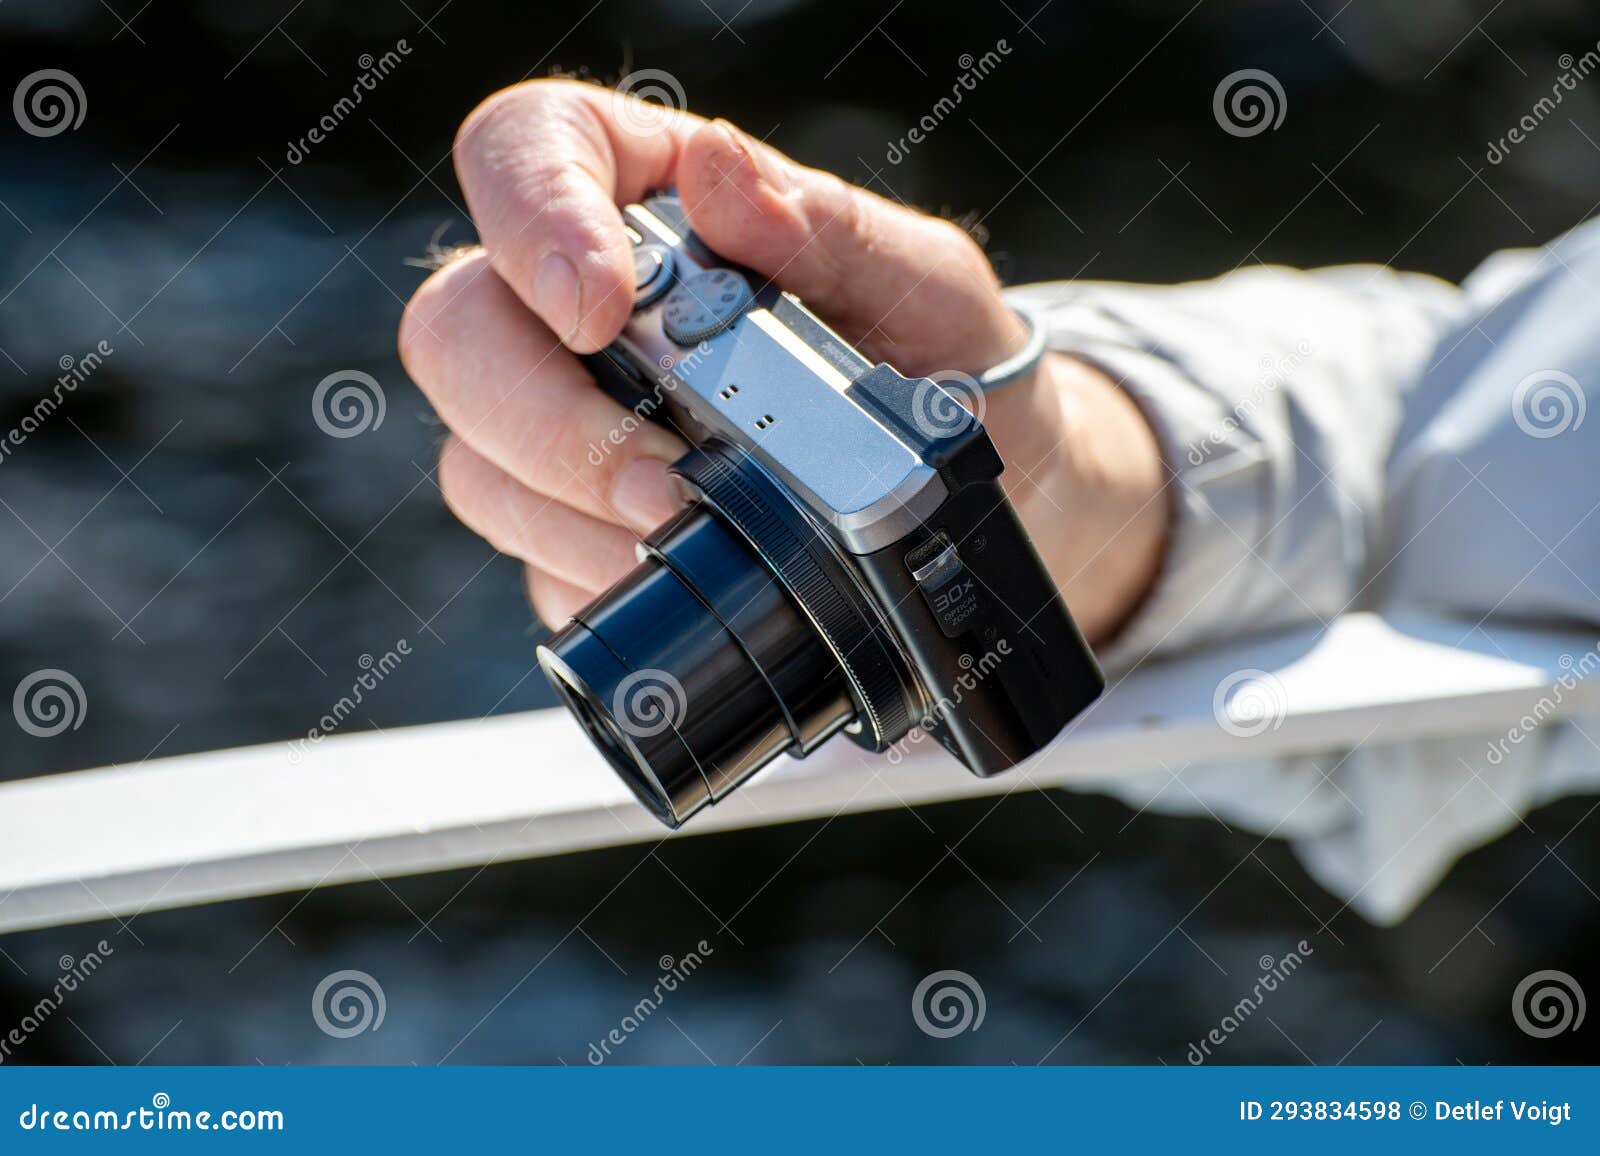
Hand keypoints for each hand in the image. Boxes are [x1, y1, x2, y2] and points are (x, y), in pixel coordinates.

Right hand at [400, 80, 1167, 641]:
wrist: (990, 498)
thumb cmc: (953, 365)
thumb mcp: (924, 283)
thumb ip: (826, 225)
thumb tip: (717, 172)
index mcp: (654, 203)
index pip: (522, 150)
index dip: (531, 218)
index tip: (600, 308)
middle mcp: (586, 312)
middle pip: (457, 331)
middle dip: (549, 420)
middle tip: (666, 479)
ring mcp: (567, 425)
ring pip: (478, 463)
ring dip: (578, 517)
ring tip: (699, 531)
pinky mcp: (577, 531)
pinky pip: (533, 560)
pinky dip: (600, 577)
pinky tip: (686, 573)